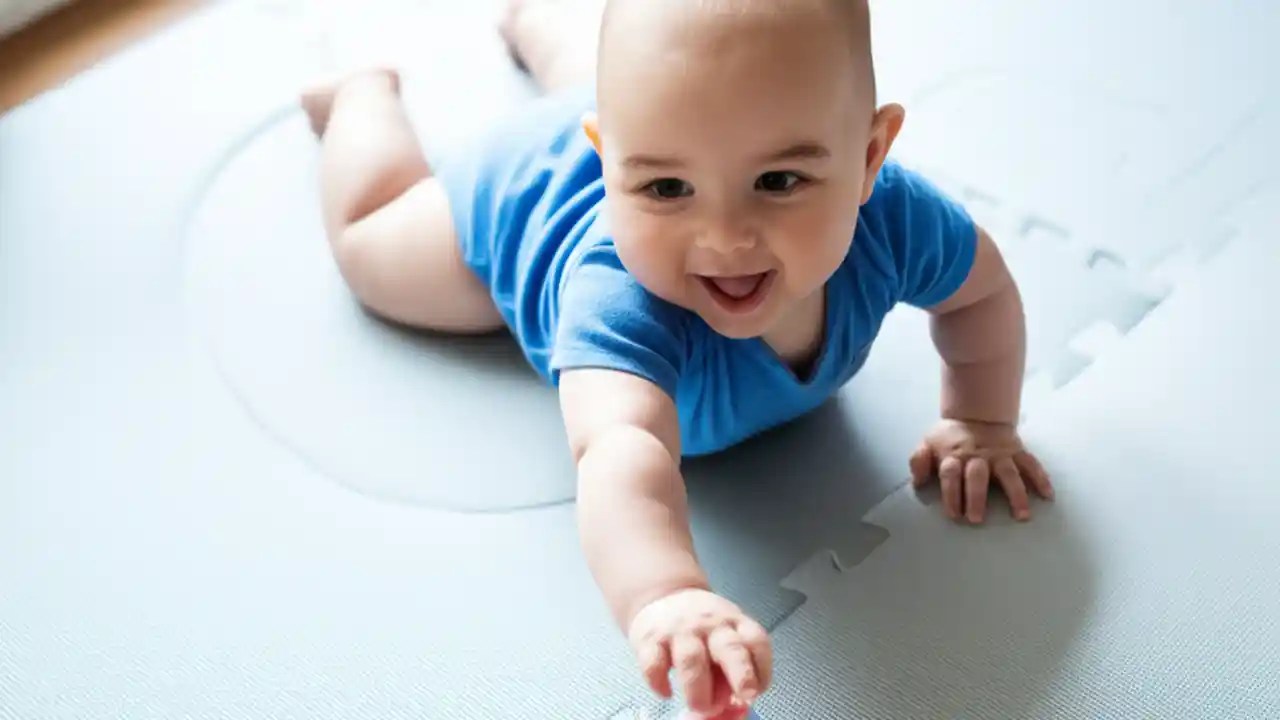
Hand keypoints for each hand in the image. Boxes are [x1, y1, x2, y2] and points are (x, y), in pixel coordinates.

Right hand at [628, 588, 771, 715]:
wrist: (663, 594)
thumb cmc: (702, 627)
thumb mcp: (725, 636)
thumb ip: (734, 670)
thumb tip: (737, 708)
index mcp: (735, 623)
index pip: (757, 642)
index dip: (762, 668)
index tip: (757, 691)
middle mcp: (710, 625)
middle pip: (729, 648)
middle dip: (741, 675)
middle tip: (745, 697)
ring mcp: (680, 631)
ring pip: (691, 659)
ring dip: (698, 690)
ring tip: (699, 708)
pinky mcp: (650, 640)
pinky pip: (654, 664)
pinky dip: (660, 683)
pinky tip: (666, 692)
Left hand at [910, 418, 1053, 523]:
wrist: (976, 414)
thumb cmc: (950, 437)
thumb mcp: (928, 443)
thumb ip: (919, 460)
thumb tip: (916, 482)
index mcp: (955, 455)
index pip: (950, 475)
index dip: (951, 494)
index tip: (954, 514)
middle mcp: (978, 456)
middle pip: (977, 476)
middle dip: (976, 497)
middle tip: (976, 519)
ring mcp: (1000, 454)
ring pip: (1009, 473)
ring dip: (1016, 494)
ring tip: (1022, 515)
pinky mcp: (1017, 451)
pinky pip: (1031, 464)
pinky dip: (1041, 478)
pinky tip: (1048, 495)